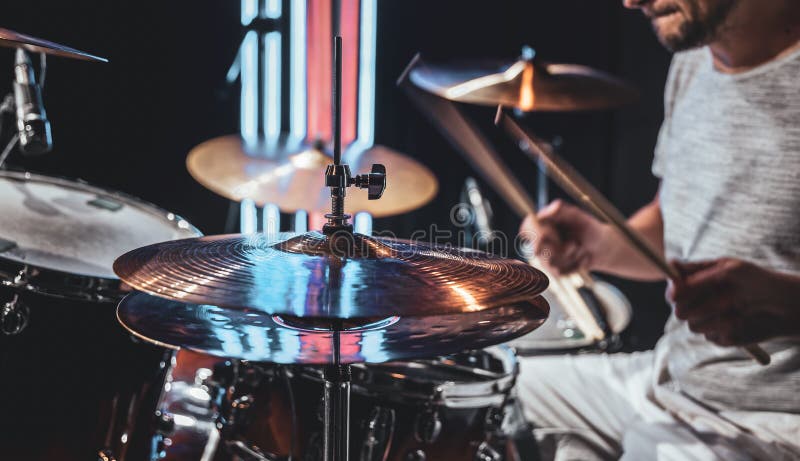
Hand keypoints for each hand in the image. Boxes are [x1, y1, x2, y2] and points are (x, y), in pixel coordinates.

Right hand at [518, 199, 608, 274]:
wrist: (602, 247)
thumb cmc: (589, 228)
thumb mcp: (579, 216)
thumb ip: (565, 210)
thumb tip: (553, 207)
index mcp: (541, 223)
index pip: (527, 227)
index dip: (533, 233)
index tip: (544, 236)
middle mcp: (539, 240)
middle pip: (537, 248)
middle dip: (558, 249)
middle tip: (575, 244)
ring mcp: (545, 257)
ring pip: (549, 262)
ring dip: (569, 256)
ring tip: (580, 249)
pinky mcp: (554, 270)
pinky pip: (559, 272)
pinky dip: (574, 266)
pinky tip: (582, 258)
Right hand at [667, 258, 799, 345]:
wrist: (784, 305)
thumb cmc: (758, 281)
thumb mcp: (731, 271)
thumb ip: (701, 276)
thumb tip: (674, 279)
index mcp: (698, 282)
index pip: (675, 288)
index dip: (673, 291)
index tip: (675, 294)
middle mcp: (700, 302)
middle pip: (678, 310)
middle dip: (690, 308)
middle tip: (708, 302)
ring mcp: (708, 320)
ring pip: (693, 326)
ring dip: (713, 316)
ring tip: (736, 307)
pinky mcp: (719, 337)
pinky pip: (712, 336)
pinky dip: (726, 327)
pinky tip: (742, 319)